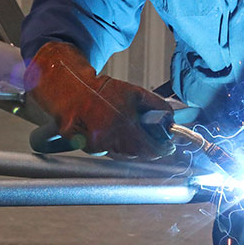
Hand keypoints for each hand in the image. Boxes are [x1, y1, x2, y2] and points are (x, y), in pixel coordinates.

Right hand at [24, 41, 174, 157]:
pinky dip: (109, 144)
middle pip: (136, 154)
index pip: (150, 148)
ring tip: (120, 127)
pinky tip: (105, 130)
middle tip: (144, 136)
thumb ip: (157, 105)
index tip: (167, 147)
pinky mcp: (85, 147)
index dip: (162, 149)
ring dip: (126, 146)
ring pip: (121, 154)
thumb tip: (171, 120)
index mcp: (125, 121)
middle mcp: (110, 135)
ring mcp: (96, 143)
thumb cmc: (102, 90)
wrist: (71, 90)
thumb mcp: (135, 92)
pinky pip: (105, 152)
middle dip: (143, 146)